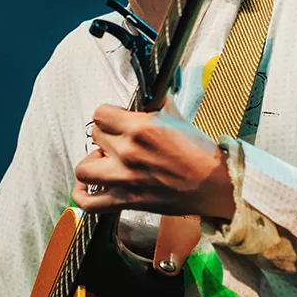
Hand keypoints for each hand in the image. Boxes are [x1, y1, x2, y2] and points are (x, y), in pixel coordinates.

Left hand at [72, 98, 235, 219]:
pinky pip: (89, 202)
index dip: (109, 115)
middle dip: (107, 136)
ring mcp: (124, 179)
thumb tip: (149, 93)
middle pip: (95, 136)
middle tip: (121, 141)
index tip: (118, 120)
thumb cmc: (200, 154)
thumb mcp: (177, 118)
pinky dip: (81, 194)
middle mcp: (128, 152)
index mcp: (140, 128)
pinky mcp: (126, 201)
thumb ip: (156, 105)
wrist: (214, 185)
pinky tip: (87, 185)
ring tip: (106, 160)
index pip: (100, 113)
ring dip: (93, 161)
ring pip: (84, 166)